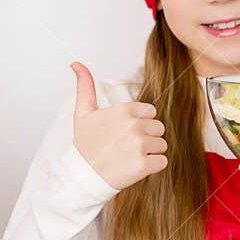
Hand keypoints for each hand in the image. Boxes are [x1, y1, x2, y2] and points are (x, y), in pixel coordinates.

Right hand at [70, 62, 167, 189]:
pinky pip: (162, 161)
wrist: (83, 176)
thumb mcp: (83, 113)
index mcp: (123, 110)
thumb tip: (76, 63)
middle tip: (126, 146)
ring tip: (129, 157)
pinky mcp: (144, 165)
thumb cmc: (85, 145)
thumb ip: (85, 86)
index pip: (150, 112)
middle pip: (158, 128)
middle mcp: (133, 126)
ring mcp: (139, 146)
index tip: (123, 132)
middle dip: (147, 137)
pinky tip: (135, 167)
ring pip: (161, 145)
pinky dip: (152, 166)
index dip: (139, 123)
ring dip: (150, 152)